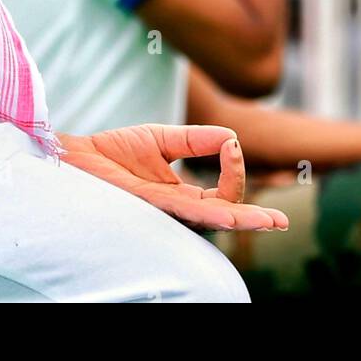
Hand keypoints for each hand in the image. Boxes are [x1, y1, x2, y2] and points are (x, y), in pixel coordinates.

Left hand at [57, 124, 289, 233]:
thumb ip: (198, 139)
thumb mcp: (164, 138)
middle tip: (281, 223)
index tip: (232, 146)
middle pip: (224, 215)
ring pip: (210, 217)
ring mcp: (165, 208)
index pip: (224, 192)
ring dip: (241, 219)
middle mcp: (178, 207)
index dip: (235, 169)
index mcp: (184, 194)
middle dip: (254, 219)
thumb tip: (232, 138)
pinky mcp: (149, 202)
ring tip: (269, 223)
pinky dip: (209, 208)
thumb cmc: (116, 150)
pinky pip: (185, 207)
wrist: (79, 154)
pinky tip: (229, 213)